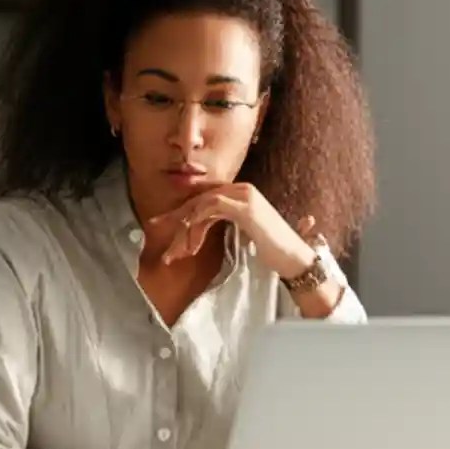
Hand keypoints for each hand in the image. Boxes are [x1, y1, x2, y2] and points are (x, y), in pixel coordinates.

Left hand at [148, 182, 316, 279]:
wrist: (295, 259)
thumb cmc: (272, 249)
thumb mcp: (244, 232)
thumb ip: (224, 223)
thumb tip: (199, 226)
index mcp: (240, 193)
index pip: (204, 197)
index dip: (181, 208)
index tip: (161, 221)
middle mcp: (242, 189)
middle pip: (199, 200)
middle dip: (175, 216)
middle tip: (154, 227)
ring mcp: (245, 196)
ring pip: (202, 206)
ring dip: (185, 230)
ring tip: (175, 253)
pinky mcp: (246, 208)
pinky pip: (213, 209)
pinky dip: (197, 222)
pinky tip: (188, 238)